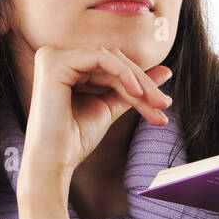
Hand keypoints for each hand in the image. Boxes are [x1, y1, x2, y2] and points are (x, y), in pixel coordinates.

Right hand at [20, 44, 172, 186]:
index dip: (141, 84)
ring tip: (156, 104)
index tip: (164, 106)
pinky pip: (100, 57)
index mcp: (66, 66)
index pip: (112, 66)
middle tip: (164, 104)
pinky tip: (137, 93)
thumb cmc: (76, 139)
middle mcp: (56, 57)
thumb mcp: (110, 107)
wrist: (55, 161)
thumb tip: (166, 71)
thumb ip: (133, 88)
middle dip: (143, 83)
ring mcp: (52, 57)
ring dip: (138, 81)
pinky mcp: (54, 62)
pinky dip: (123, 73)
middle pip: (113, 60)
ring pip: (110, 58)